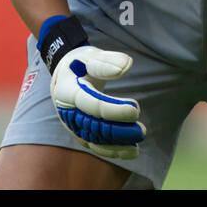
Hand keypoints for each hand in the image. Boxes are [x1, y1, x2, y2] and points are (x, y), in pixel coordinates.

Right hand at [49, 45, 146, 160]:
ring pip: (94, 139)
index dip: (113, 109)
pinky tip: (130, 151)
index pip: (91, 104)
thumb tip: (126, 66)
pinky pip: (95, 144)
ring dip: (116, 144)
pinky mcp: (80, 132)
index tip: (135, 109)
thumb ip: (107, 61)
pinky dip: (112, 150)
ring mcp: (73, 124)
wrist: (66, 73)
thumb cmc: (81, 63)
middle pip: (94, 126)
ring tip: (138, 143)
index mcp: (67, 91)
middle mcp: (67, 112)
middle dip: (118, 130)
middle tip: (141, 130)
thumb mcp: (90, 55)